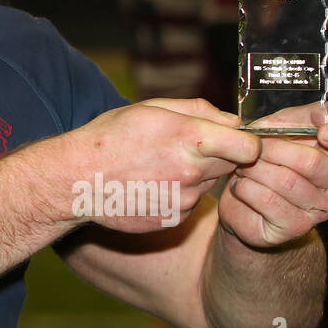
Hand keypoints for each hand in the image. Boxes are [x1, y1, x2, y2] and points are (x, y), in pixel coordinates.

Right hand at [64, 98, 260, 232]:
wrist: (77, 181)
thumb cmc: (110, 138)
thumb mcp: (150, 108)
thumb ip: (197, 110)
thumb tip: (232, 121)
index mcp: (189, 138)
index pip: (249, 147)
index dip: (247, 143)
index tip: (235, 140)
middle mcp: (191, 171)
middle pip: (232, 164)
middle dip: (219, 154)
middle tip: (188, 147)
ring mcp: (184, 199)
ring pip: (209, 183)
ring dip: (196, 174)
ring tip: (160, 165)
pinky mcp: (175, 218)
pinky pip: (191, 202)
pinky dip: (179, 193)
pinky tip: (152, 184)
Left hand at [217, 100, 327, 248]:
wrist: (241, 194)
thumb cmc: (268, 155)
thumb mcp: (285, 124)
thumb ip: (311, 115)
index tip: (324, 133)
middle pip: (314, 163)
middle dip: (275, 148)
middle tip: (255, 146)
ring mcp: (319, 210)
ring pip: (286, 181)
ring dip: (256, 167)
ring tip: (244, 165)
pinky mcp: (295, 227)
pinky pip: (268, 200)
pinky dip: (247, 187)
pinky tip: (241, 184)